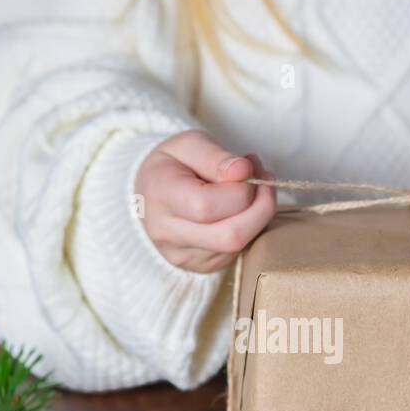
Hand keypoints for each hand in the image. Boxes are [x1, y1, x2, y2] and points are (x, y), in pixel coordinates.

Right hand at [135, 130, 276, 272]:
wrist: (147, 196)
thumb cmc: (170, 165)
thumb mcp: (187, 145)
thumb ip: (215, 156)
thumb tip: (243, 171)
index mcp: (161, 197)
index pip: (207, 206)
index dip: (240, 188)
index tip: (248, 167)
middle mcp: (169, 234)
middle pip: (230, 236)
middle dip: (260, 207)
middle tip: (262, 181)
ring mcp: (185, 256)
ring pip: (238, 246)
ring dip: (258, 217)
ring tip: (251, 190)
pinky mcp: (202, 266)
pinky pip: (238, 252)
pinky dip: (249, 229)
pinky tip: (240, 210)